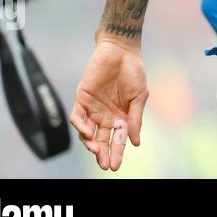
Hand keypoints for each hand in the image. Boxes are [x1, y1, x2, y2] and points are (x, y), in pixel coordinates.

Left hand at [71, 40, 147, 171]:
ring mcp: (92, 108)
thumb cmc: (134, 71)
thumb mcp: (139, 96)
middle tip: (105, 164)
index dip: (116, 152)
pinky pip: (77, 117)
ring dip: (90, 144)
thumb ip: (136, 119)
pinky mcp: (81, 99)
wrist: (121, 50)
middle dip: (102, 154)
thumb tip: (136, 142)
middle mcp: (105, 115)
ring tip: (96, 151)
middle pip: (102, 140)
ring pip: (87, 133)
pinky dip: (80, 127)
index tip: (115, 165)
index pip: (117, 139)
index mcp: (121, 116)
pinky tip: (87, 133)